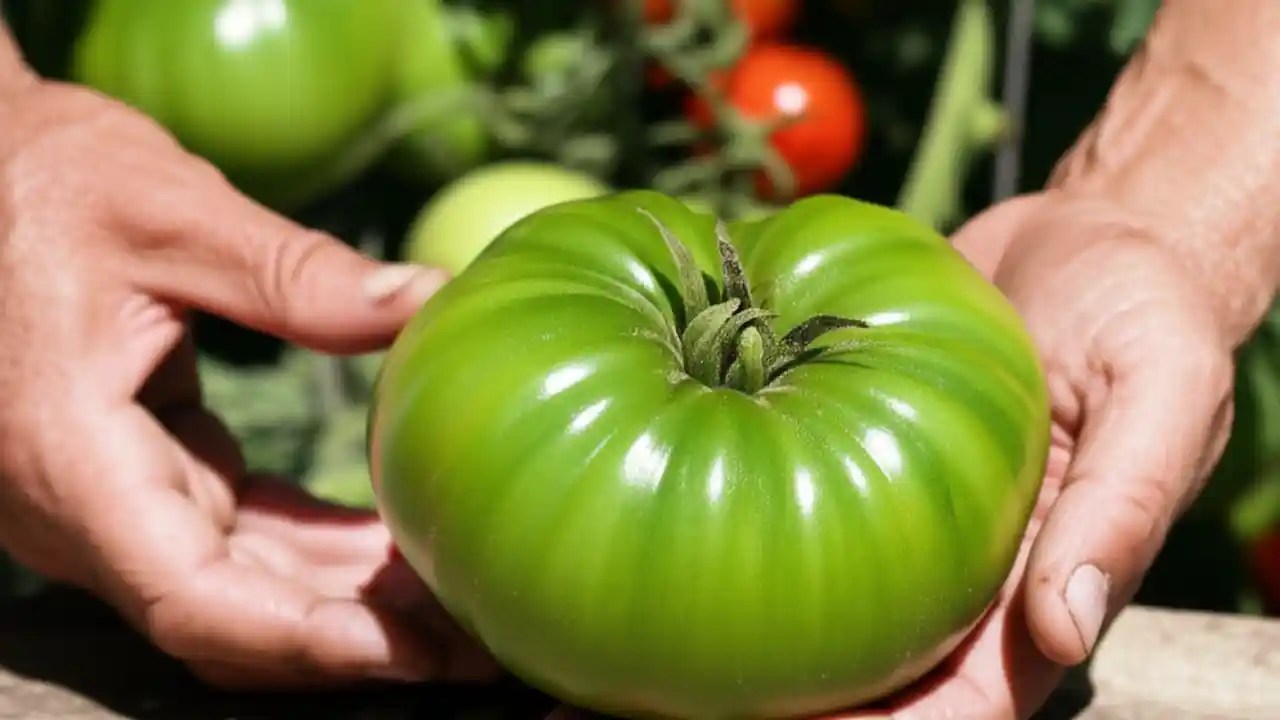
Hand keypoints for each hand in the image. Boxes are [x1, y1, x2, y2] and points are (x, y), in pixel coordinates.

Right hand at [0, 78, 499, 687]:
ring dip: (349, 600)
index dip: (306, 637)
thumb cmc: (47, 182)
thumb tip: (428, 300)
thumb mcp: (172, 211)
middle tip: (474, 641)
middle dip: (356, 638)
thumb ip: (296, 273)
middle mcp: (80, 507)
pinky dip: (319, 549)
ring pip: (243, 588)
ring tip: (457, 596)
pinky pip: (241, 538)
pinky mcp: (146, 477)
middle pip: (232, 615)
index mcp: (70, 457)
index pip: (191, 597)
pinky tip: (398, 541)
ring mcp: (110, 501)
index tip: (411, 646)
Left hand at [544, 190, 1235, 719]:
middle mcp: (944, 581)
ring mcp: (884, 525)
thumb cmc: (1142, 309)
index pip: (946, 715)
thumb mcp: (1162, 388)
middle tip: (615, 714)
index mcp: (1026, 596)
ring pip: (788, 620)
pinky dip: (700, 527)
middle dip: (744, 713)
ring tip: (580, 665)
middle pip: (843, 686)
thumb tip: (1062, 625)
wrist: (1084, 236)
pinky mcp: (835, 457)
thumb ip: (1122, 506)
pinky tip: (618, 517)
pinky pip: (768, 509)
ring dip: (699, 653)